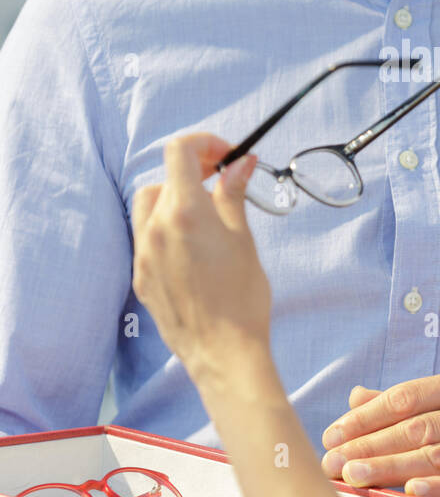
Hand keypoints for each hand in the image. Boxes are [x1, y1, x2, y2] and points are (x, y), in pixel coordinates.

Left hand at [131, 133, 270, 380]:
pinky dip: (164, 227)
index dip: (205, 144)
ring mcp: (142, 254)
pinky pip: (145, 237)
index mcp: (184, 211)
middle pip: (165, 178)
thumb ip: (233, 193)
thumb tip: (239, 163)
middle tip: (222, 183)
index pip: (180, 151)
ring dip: (173, 198)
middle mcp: (155, 228)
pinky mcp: (139, 277)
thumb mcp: (243, 237)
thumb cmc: (242, 297)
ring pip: (148, 205)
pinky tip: (191, 245)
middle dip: (194, 173)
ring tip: (204, 214)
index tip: (226, 156)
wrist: (223, 353)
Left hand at [321, 365, 439, 496]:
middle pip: (420, 427)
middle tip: (333, 461)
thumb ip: (416, 397)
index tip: (334, 432)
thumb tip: (358, 397)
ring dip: (392, 469)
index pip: (411, 396)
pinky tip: (410, 492)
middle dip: (370, 445)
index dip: (368, 415)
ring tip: (354, 478)